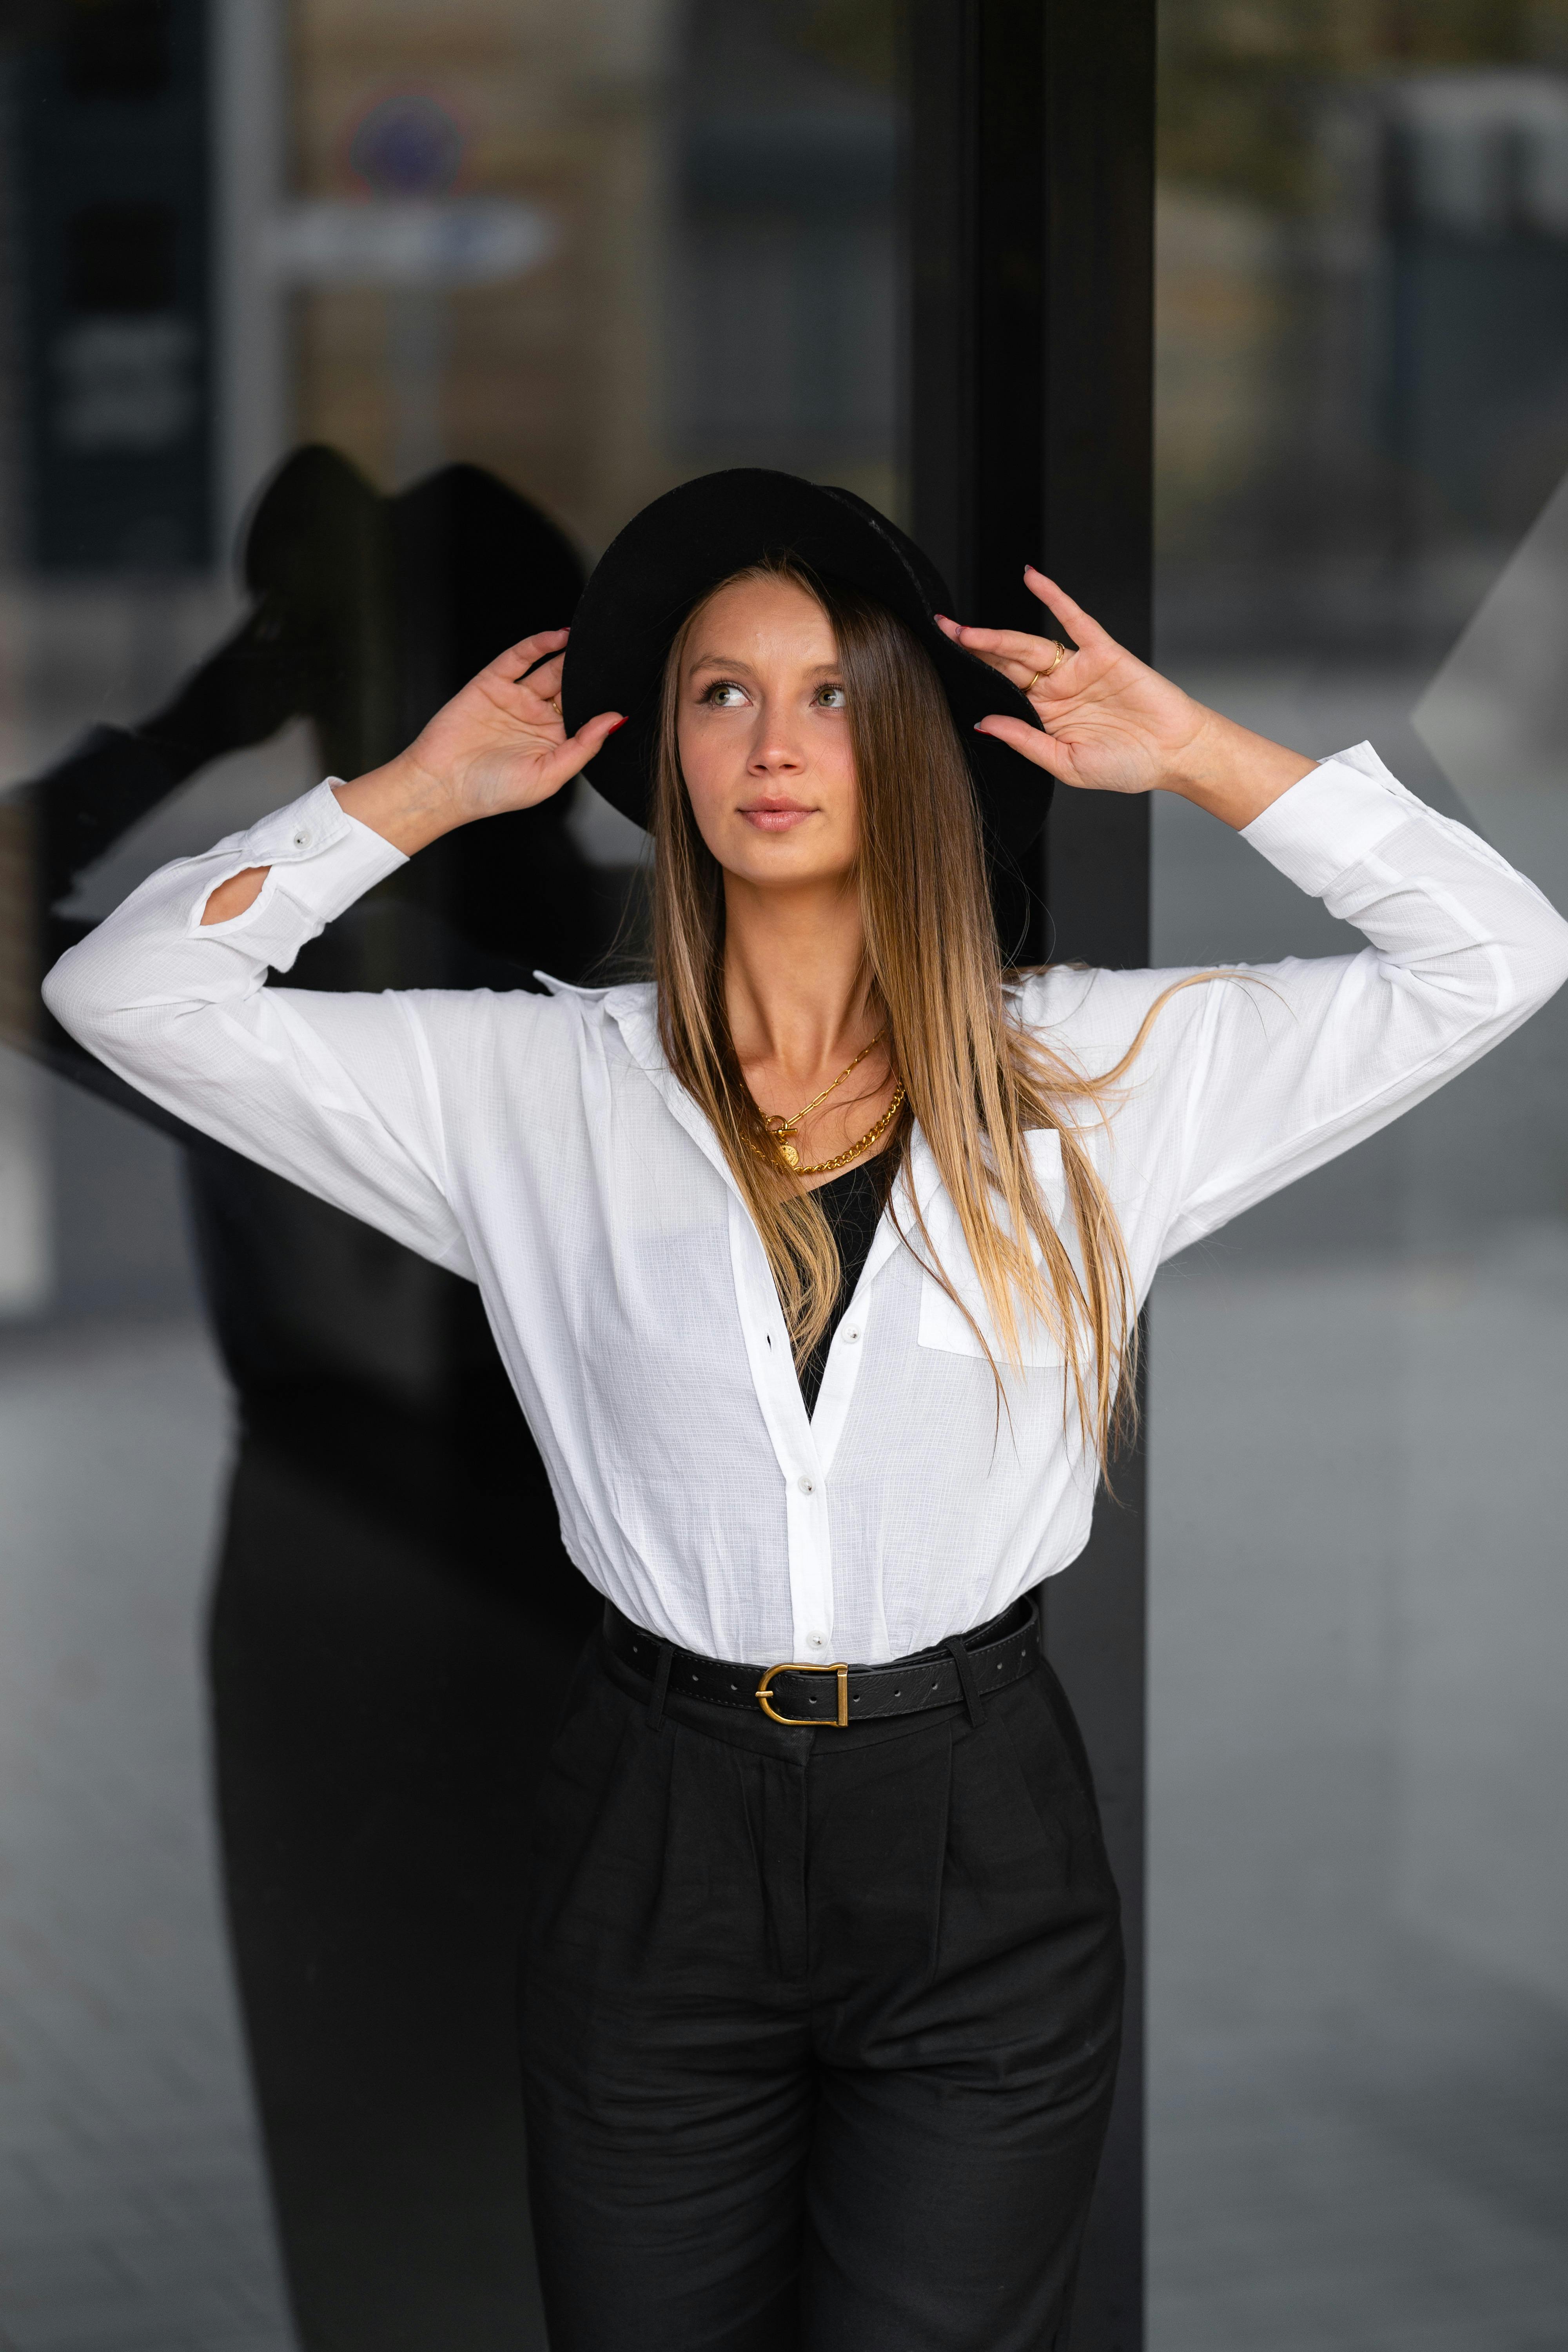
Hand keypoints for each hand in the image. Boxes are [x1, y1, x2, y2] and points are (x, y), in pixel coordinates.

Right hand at [384, 627, 623, 833]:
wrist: (442, 785)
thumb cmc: (493, 791)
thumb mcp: (550, 775)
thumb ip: (584, 747)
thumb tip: (615, 720)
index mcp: (554, 741)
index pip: (586, 713)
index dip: (603, 700)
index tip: (629, 685)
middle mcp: (537, 717)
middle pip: (571, 687)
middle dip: (590, 673)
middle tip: (615, 656)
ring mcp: (515, 698)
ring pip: (549, 668)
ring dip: (570, 656)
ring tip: (593, 641)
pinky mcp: (492, 682)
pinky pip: (519, 657)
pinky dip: (539, 644)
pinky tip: (561, 636)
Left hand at [936, 569, 1313, 823]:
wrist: (1174, 755)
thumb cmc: (1126, 766)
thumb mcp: (1065, 764)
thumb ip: (1025, 741)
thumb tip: (984, 722)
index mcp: (1043, 718)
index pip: (999, 693)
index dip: (972, 680)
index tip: (939, 670)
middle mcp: (1055, 690)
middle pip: (1005, 665)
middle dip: (972, 651)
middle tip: (939, 635)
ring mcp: (1077, 669)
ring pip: (1028, 645)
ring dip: (996, 635)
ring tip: (963, 629)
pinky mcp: (1103, 652)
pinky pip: (1074, 619)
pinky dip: (1054, 597)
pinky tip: (1032, 578)